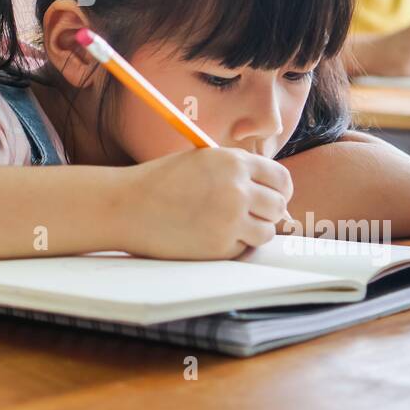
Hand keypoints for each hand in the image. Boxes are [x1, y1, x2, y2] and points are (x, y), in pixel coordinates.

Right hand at [118, 147, 292, 259]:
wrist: (128, 206)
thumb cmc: (162, 182)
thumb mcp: (203, 161)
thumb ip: (236, 172)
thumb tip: (272, 194)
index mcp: (234, 162)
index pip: (281, 179)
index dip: (280, 190)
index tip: (273, 197)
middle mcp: (237, 190)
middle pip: (278, 207)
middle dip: (267, 212)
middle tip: (249, 215)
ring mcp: (230, 220)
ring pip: (266, 232)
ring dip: (253, 231)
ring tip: (227, 225)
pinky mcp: (220, 247)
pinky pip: (242, 248)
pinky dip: (231, 245)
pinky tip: (207, 235)